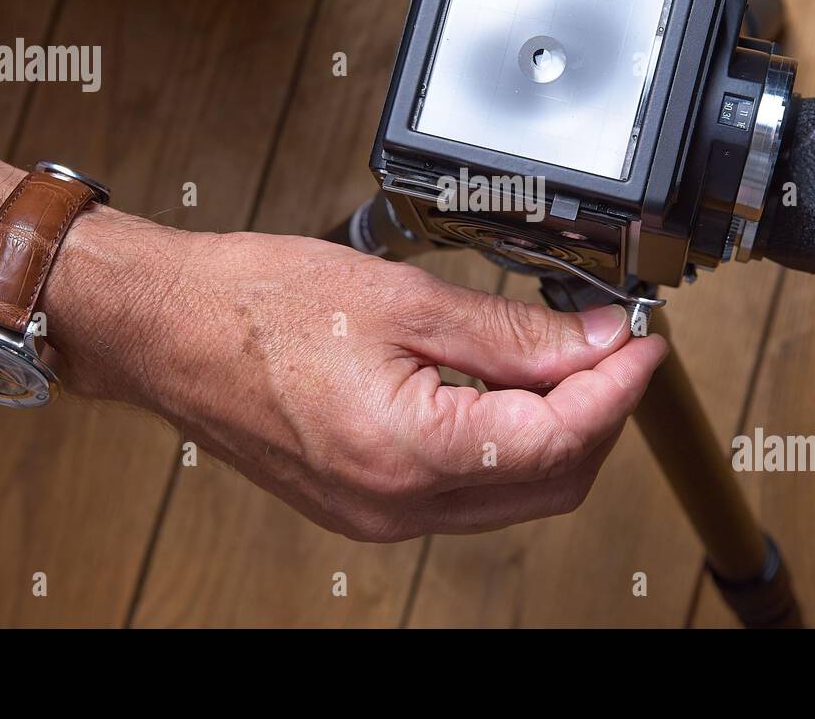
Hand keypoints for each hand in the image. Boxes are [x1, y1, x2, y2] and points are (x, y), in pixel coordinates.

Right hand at [51, 214, 666, 541]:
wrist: (170, 330)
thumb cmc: (258, 304)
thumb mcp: (406, 299)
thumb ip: (515, 332)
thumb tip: (595, 339)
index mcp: (409, 452)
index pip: (561, 438)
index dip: (618, 388)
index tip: (643, 344)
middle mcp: (398, 505)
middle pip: (551, 481)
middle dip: (598, 414)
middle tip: (614, 346)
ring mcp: (381, 515)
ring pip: (516, 495)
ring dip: (558, 432)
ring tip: (569, 360)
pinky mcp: (368, 505)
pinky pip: (469, 493)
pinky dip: (508, 446)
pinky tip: (510, 392)